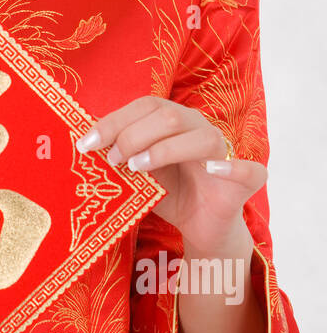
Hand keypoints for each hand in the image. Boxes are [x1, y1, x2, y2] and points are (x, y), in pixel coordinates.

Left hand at [75, 96, 265, 250]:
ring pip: (202, 137)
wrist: (201, 226)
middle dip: (133, 136)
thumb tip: (84, 142)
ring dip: (166, 150)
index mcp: (175, 120)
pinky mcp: (246, 180)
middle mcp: (200, 129)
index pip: (146, 106)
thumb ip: (120, 154)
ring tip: (138, 167)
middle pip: (170, 116)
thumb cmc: (169, 192)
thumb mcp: (138, 172)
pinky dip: (232, 168)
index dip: (114, 121)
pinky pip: (248, 170)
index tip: (85, 144)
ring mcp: (225, 153)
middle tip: (112, 161)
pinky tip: (210, 171)